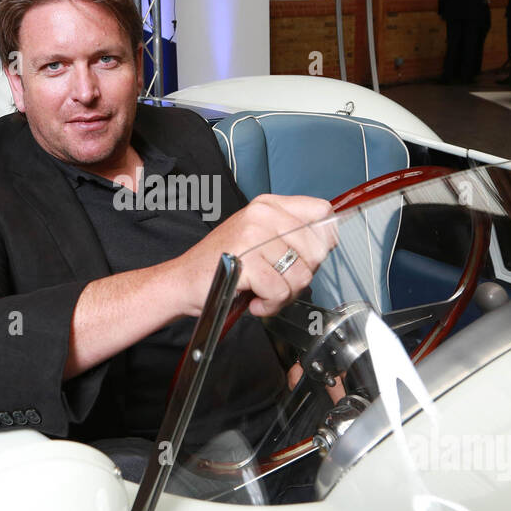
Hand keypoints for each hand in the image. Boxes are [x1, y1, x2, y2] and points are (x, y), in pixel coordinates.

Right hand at [170, 194, 335, 316]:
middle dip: (302, 275)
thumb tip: (327, 243)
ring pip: (301, 274)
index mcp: (268, 205)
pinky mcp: (246, 261)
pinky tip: (255, 300)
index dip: (323, 239)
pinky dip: (270, 305)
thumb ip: (291, 236)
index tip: (307, 257)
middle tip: (278, 281)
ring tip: (264, 293)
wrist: (182, 282)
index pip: (321, 211)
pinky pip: (280, 291)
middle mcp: (262, 214)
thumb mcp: (258, 239)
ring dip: (285, 294)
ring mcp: (253, 236)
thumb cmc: (221, 264)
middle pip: (317, 249)